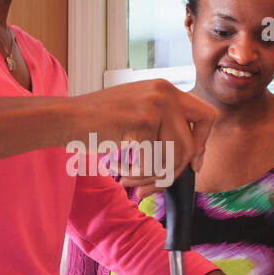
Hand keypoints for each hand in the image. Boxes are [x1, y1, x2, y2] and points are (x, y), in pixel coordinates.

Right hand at [69, 81, 214, 186]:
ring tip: (129, 178)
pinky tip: (118, 169)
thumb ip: (164, 128)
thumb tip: (192, 160)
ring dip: (150, 177)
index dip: (202, 145)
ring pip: (172, 159)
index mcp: (166, 89)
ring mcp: (154, 105)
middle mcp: (165, 92)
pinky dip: (135, 174)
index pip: (207, 116)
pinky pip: (152, 163)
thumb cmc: (97, 122)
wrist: (66, 118)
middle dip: (173, 173)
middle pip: (191, 145)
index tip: (193, 165)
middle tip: (152, 185)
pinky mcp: (141, 122)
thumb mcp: (138, 115)